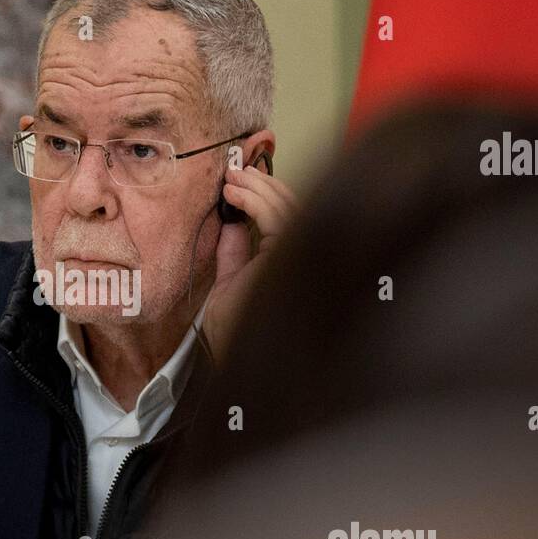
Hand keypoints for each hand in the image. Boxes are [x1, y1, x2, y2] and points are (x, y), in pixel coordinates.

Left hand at [200, 164, 299, 362]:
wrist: (235, 367)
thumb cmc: (234, 338)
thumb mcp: (230, 286)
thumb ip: (236, 254)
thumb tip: (234, 223)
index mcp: (292, 266)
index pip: (289, 222)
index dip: (267, 197)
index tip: (237, 182)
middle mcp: (307, 260)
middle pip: (295, 209)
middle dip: (264, 185)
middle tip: (235, 171)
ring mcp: (304, 259)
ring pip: (291, 208)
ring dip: (259, 187)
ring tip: (233, 177)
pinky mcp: (293, 260)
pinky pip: (280, 219)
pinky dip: (257, 201)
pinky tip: (236, 194)